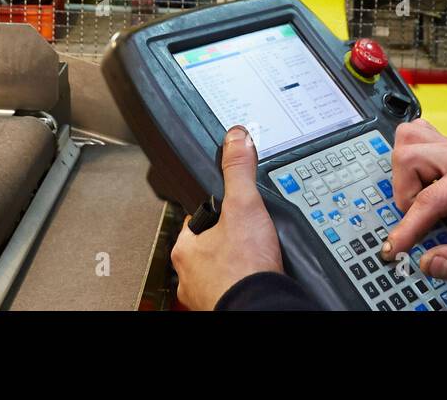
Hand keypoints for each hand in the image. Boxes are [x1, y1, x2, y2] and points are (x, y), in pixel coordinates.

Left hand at [170, 126, 283, 309]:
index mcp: (186, 249)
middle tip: (246, 238)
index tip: (229, 213)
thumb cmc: (244, 269)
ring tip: (252, 258)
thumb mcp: (244, 205)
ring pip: (216, 271)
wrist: (260, 307)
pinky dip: (239, 284)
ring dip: (231, 265)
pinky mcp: (222, 307)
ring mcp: (204, 295)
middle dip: (224, 241)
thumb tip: (236, 139)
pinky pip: (228, 290)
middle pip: (206, 247)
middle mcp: (189, 275)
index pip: (196, 220)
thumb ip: (238, 171)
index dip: (215, 213)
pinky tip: (253, 278)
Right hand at [381, 119, 446, 285]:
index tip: (394, 249)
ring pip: (410, 140)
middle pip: (410, 156)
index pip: (431, 197)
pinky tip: (421, 188)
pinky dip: (410, 164)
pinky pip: (417, 140)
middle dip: (404, 194)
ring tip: (418, 202)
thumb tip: (430, 262)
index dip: (408, 227)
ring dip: (404, 173)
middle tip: (418, 222)